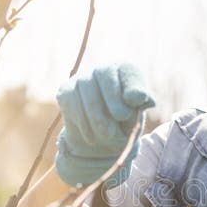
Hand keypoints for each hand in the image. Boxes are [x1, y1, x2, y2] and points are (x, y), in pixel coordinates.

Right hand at [55, 63, 154, 185]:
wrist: (102, 137)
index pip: (128, 71)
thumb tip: (138, 96)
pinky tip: (91, 137)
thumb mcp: (137, 115)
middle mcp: (104, 69)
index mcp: (126, 71)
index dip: (132, 86)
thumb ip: (140, 105)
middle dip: (112, 100)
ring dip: (97, 116)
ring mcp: (83, 78)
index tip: (138, 101)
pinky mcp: (66, 89)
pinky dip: (82, 122)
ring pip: (86, 90)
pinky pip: (71, 101)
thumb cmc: (125, 123)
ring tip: (107, 134)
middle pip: (105, 75)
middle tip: (121, 119)